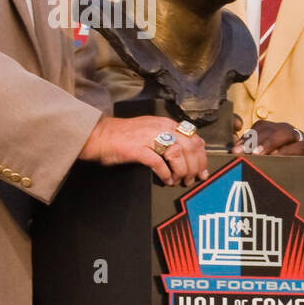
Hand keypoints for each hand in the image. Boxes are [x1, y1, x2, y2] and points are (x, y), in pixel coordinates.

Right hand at [79, 115, 208, 185]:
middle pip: (189, 147)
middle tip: (194, 179)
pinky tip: (166, 180)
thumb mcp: (151, 129)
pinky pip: (158, 163)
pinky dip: (166, 174)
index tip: (203, 169)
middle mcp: (160, 128)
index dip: (202, 156)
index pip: (194, 138)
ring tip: (179, 180)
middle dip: (195, 166)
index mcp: (166, 123)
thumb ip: (168, 137)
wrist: (100, 135)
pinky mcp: (138, 149)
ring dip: (182, 171)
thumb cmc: (124, 135)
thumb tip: (186, 154)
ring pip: (177, 154)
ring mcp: (149, 138)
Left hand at [232, 119, 303, 156]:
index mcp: (277, 132)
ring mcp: (301, 138)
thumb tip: (237, 160)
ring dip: (269, 143)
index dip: (246, 137)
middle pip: (271, 128)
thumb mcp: (274, 161)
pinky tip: (276, 160)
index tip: (235, 150)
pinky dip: (286, 153)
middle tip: (242, 152)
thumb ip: (259, 157)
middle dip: (254, 139)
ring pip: (284, 133)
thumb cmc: (292, 168)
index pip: (260, 127)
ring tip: (257, 154)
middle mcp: (289, 132)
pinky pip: (298, 147)